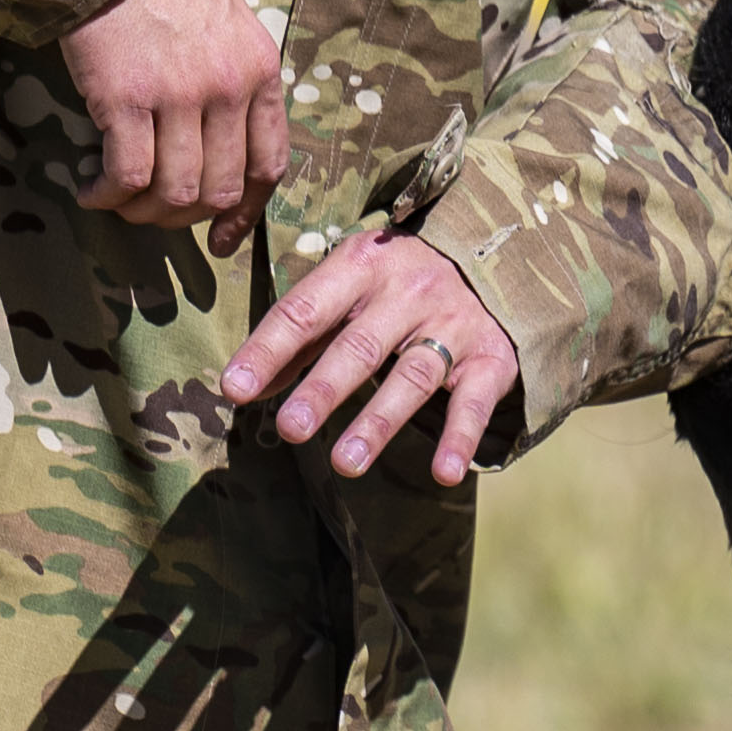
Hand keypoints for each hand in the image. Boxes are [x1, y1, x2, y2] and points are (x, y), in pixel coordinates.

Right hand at [62, 0, 289, 251]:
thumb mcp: (230, 24)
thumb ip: (236, 80)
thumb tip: (219, 143)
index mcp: (261, 73)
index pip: (270, 165)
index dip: (244, 212)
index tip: (219, 238)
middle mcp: (230, 89)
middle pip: (221, 188)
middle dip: (185, 217)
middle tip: (153, 212)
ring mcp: (181, 96)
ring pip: (176, 191)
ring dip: (144, 212)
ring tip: (118, 202)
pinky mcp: (127, 98)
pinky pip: (128, 175)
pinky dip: (108, 195)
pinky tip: (91, 189)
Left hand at [225, 230, 520, 485]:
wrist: (496, 257)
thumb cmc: (398, 280)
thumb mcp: (347, 289)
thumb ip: (301, 337)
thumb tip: (244, 389)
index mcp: (361, 266)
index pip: (306, 310)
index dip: (269, 350)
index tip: (235, 389)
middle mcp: (410, 291)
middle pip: (360, 346)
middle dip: (325, 389)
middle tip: (291, 429)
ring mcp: (455, 323)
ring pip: (412, 378)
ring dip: (378, 422)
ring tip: (345, 464)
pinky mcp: (491, 358)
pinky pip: (474, 402)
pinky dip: (460, 438)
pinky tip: (443, 473)